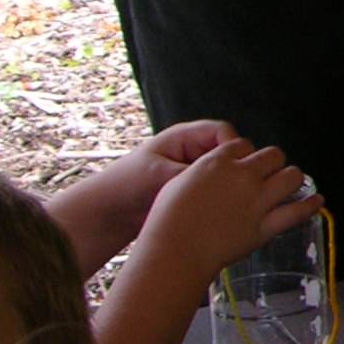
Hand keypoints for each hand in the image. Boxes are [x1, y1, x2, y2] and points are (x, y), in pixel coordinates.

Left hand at [47, 120, 237, 273]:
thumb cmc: (127, 183)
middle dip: (232, 168)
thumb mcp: (160, 174)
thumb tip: (223, 178)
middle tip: (234, 187)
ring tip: (226, 201)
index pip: (222, 132)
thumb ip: (191, 173)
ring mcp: (195, 172)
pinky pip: (217, 192)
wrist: (110, 212)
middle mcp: (193, 152)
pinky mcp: (195, 192)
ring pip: (225, 174)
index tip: (233, 165)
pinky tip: (220, 211)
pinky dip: (221, 199)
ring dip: (227, 186)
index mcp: (184, 137)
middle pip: (228, 152)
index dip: (232, 146)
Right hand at [133, 135, 318, 292]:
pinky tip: (317, 201)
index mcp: (218, 161)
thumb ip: (202, 172)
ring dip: (292, 178)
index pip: (243, 145)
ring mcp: (256, 200)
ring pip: (291, 177)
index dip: (246, 155)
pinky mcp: (265, 226)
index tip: (245, 164)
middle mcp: (242, 175)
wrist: (175, 250)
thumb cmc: (168, 220)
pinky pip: (297, 212)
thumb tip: (212, 172)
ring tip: (291, 183)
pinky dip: (310, 205)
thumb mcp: (179, 182)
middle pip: (272, 155)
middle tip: (270, 174)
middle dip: (272, 163)